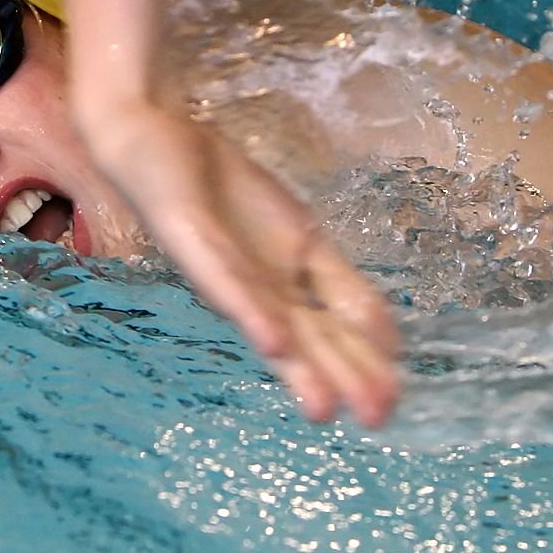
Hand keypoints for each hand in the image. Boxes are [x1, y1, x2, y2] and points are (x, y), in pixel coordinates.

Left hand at [75, 96, 402, 426]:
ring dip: (297, 368)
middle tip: (379, 419)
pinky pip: (223, 281)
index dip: (368, 363)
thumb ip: (338, 285)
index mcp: (287, 289)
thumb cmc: (223, 191)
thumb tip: (389, 338)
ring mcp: (223, 268)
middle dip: (344, 377)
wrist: (158, 133)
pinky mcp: (190, 239)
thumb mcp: (300, 238)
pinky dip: (253, 313)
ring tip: (324, 409)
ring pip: (269, 323)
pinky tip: (277, 341)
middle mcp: (258, 290)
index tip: (394, 406)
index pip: (337, 329)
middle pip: (310, 337)